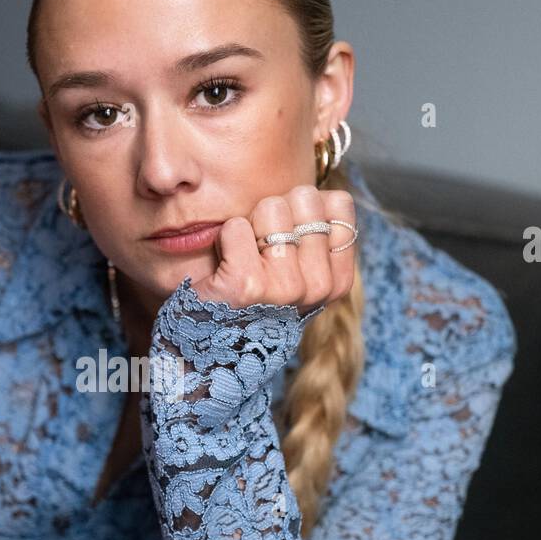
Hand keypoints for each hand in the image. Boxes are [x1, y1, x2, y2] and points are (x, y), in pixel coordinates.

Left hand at [190, 184, 356, 312]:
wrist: (203, 347)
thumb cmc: (247, 299)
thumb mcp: (294, 267)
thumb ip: (315, 231)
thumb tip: (326, 192)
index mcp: (335, 281)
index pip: (337, 204)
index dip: (302, 211)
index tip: (284, 244)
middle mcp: (316, 288)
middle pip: (303, 197)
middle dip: (272, 215)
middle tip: (256, 254)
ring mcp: (282, 290)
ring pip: (271, 207)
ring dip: (246, 227)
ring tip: (237, 261)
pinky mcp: (243, 289)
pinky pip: (236, 226)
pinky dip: (223, 237)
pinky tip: (221, 265)